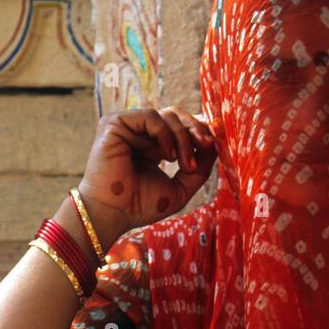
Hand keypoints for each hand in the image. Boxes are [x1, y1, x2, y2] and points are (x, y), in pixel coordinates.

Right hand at [77, 105, 216, 232]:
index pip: (180, 126)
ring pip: (167, 115)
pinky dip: (165, 133)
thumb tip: (215, 147)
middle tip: (207, 146)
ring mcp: (128, 127)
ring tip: (186, 164)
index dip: (199, 130)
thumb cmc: (140, 206)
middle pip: (177, 115)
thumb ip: (200, 170)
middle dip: (196, 129)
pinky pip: (150, 115)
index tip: (213, 145)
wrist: (113, 213)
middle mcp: (140, 134)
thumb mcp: (180, 189)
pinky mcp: (115, 123)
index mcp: (153, 146)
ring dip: (184, 138)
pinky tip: (167, 155)